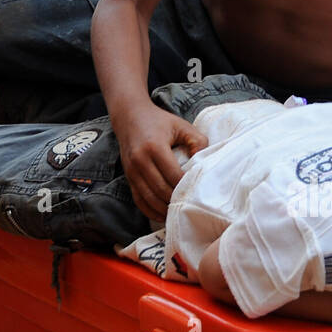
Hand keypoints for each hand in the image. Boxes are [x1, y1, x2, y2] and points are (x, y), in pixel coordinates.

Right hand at [114, 104, 208, 223]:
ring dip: (164, 209)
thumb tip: (203, 165)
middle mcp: (140, 160)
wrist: (129, 116)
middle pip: (160, 189)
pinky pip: (138, 200)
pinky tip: (162, 215)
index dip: (185, 186)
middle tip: (190, 206)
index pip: (173, 175)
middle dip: (176, 200)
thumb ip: (197, 141)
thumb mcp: (181, 125)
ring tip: (178, 214)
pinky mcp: (127, 177)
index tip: (198, 192)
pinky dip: (150, 211)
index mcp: (154, 147)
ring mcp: (131, 170)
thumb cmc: (159, 121)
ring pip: (149, 198)